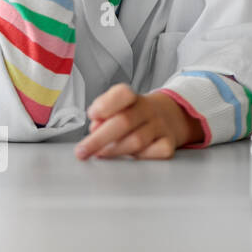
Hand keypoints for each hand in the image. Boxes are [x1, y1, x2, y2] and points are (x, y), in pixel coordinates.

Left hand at [74, 83, 201, 159]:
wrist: (168, 116)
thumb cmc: (132, 113)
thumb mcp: (115, 107)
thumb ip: (102, 116)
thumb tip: (95, 130)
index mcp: (131, 98)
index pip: (122, 93)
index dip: (106, 104)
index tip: (92, 115)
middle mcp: (147, 110)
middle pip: (124, 122)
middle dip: (99, 139)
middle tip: (82, 151)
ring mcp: (160, 127)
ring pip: (136, 141)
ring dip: (114, 151)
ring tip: (99, 154)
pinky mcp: (169, 144)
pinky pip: (154, 153)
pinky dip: (138, 158)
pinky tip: (127, 157)